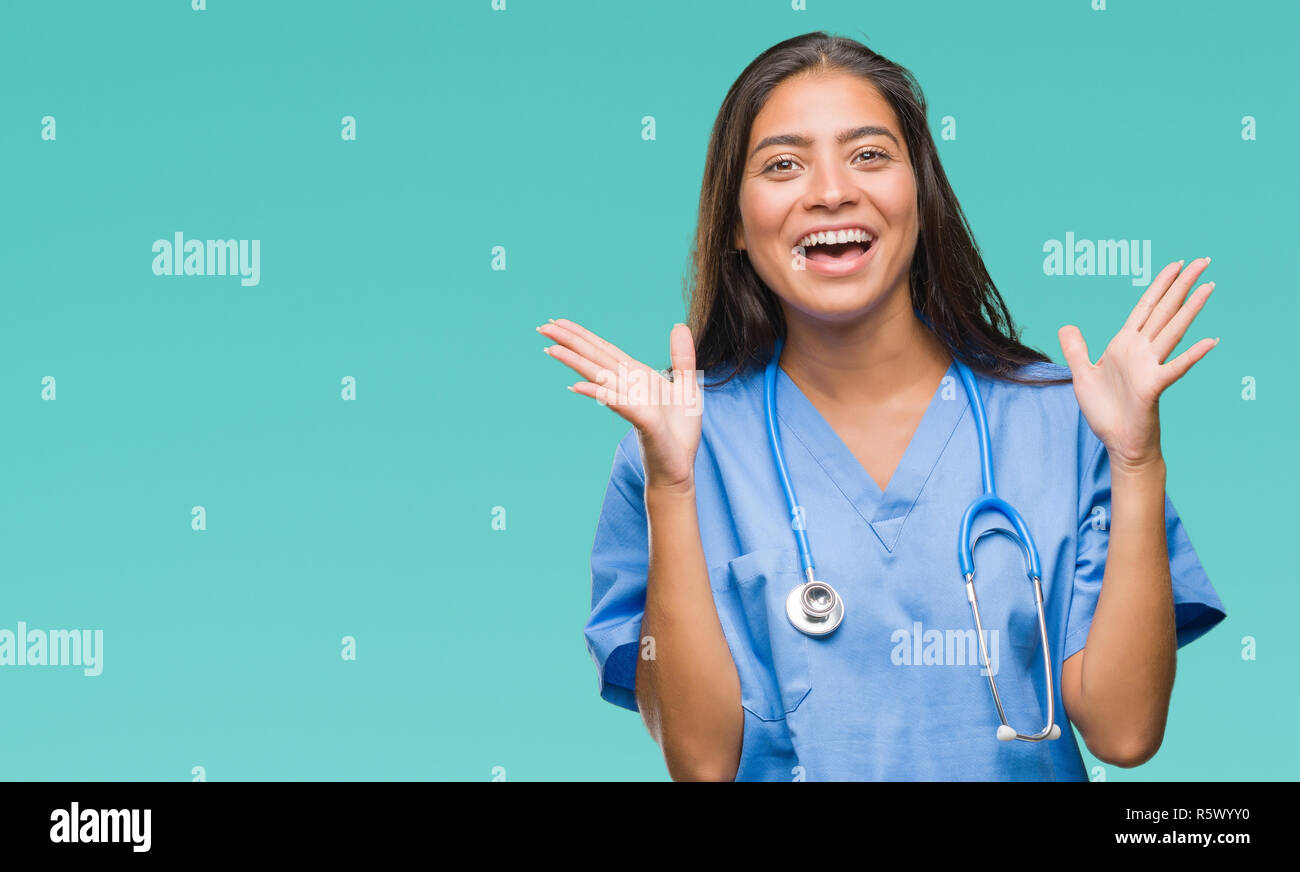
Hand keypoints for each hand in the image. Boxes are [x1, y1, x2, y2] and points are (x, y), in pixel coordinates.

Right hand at [538, 319, 702, 490]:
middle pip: (595, 360)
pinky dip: (600, 394)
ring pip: (600, 378)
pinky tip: (578, 387)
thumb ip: (682, 358)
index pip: (604, 351)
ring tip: (550, 349)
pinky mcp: (644, 422)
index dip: (582, 336)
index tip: (558, 322)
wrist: (678, 468)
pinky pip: (621, 404)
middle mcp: (628, 388)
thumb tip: (678, 325)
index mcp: (636, 377)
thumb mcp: (687, 388)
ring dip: (576, 363)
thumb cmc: (678, 432)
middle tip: (542, 328)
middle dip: (570, 343)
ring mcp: (632, 405)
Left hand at [1057, 258, 1218, 471]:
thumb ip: (1076, 349)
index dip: (1160, 285)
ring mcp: (1150, 367)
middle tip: (1204, 261)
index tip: (1176, 265)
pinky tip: (1210, 341)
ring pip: (1173, 331)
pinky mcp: (1153, 387)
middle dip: (1182, 285)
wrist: (1117, 441)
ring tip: (1208, 287)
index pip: (1145, 307)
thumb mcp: (1082, 375)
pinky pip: (1175, 368)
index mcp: (1125, 344)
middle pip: (1164, 311)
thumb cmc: (1105, 411)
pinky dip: (1192, 355)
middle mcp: (1141, 351)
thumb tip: (1067, 325)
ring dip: (1190, 309)